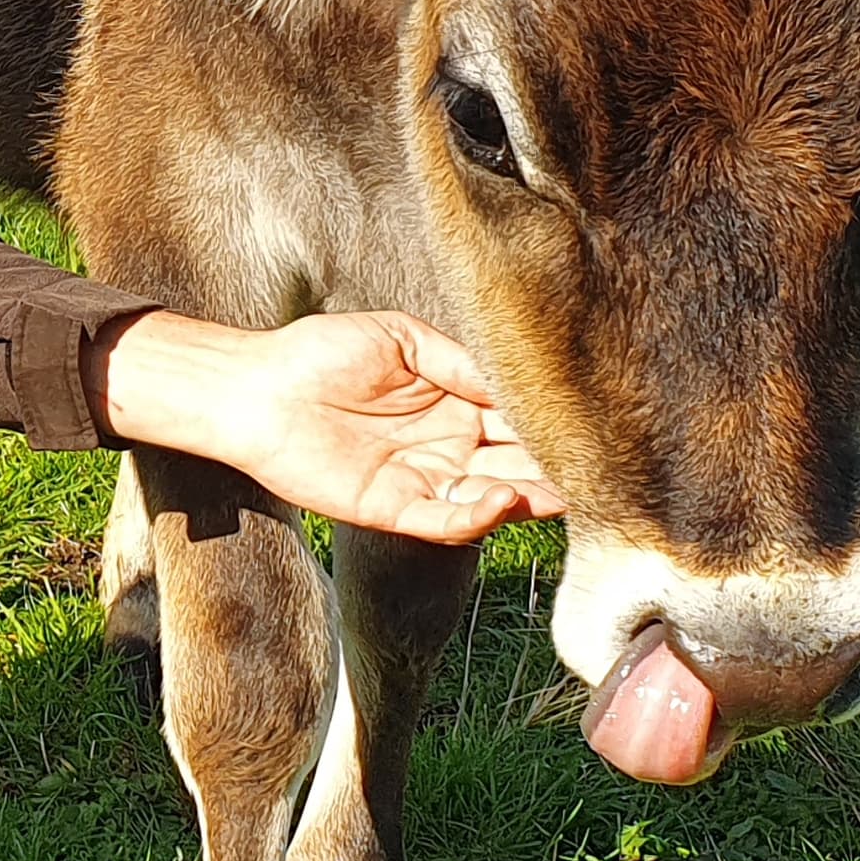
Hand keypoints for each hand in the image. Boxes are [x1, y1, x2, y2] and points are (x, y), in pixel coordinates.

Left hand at [94, 308, 566, 542]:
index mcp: (457, 403)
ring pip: (492, 497)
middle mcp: (450, 446)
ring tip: (564, 491)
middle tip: (602, 469)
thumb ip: (461, 361)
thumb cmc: (321, 352)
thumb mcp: (403, 339)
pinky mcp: (393, 508)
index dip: (553, 424)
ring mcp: (425, 480)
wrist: (257, 387)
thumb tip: (519, 378)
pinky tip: (501, 500)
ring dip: (528, 497)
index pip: (519, 419)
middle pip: (518, 463)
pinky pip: (444, 521)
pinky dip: (475, 516)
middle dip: (557, 468)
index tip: (597, 423)